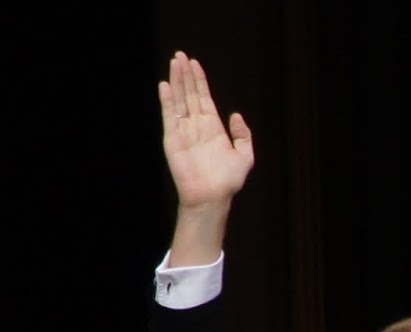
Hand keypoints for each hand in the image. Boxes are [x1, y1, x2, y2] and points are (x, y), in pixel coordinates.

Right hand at [159, 52, 253, 210]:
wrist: (212, 197)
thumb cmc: (228, 181)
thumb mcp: (245, 157)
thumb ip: (244, 136)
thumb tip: (236, 115)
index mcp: (213, 128)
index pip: (204, 98)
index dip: (199, 81)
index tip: (195, 64)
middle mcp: (197, 126)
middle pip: (189, 94)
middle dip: (185, 75)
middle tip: (181, 56)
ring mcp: (184, 131)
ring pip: (179, 100)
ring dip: (176, 81)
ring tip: (174, 63)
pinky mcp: (173, 138)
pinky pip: (169, 115)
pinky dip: (167, 101)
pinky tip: (165, 85)